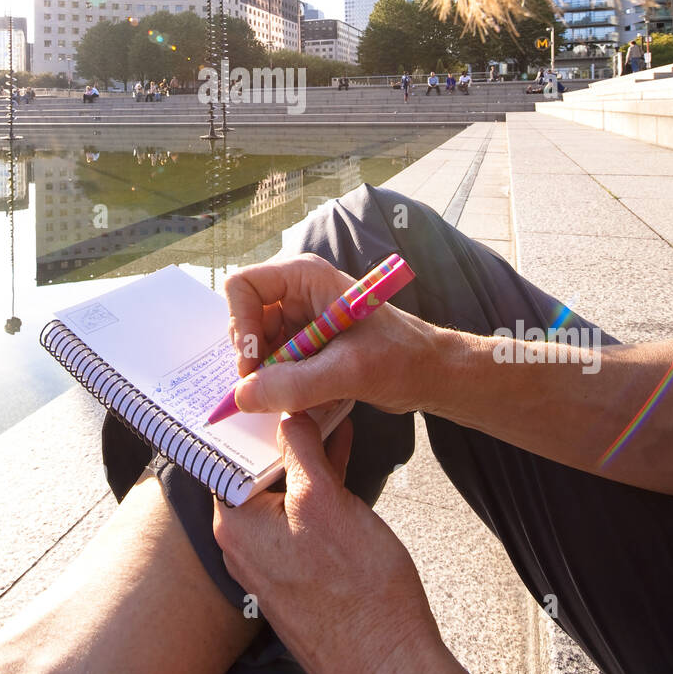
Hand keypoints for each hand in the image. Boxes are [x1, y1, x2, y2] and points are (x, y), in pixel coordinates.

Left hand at [212, 411, 443, 673]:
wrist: (388, 663)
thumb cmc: (357, 593)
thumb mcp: (325, 499)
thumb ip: (301, 449)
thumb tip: (288, 416)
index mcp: (236, 521)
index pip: (231, 452)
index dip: (255, 418)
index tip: (275, 391)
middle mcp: (244, 543)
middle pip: (257, 469)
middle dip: (285, 435)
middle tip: (311, 399)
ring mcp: (270, 559)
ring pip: (282, 490)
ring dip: (307, 458)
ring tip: (332, 422)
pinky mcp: (298, 571)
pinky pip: (299, 514)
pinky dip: (318, 487)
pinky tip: (342, 462)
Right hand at [224, 252, 455, 417]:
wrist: (432, 374)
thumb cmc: (402, 358)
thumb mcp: (348, 371)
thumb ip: (295, 384)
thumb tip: (242, 396)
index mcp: (305, 277)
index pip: (242, 286)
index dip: (241, 325)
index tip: (253, 364)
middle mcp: (296, 293)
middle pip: (244, 320)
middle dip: (253, 357)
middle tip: (271, 390)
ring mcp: (299, 320)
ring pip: (256, 347)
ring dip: (267, 376)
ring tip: (299, 394)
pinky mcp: (304, 346)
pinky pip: (272, 365)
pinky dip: (279, 385)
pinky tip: (306, 397)